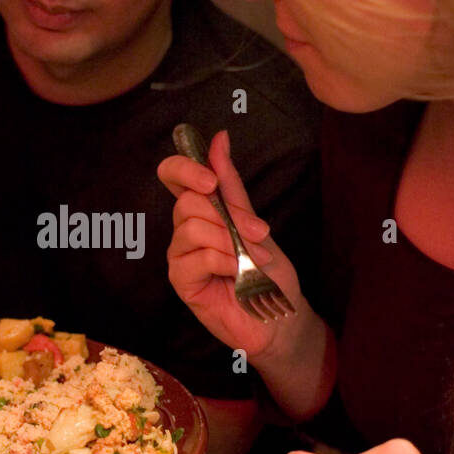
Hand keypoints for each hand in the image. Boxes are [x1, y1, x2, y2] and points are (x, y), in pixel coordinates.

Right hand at [157, 128, 302, 361]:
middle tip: (256, 233)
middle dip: (227, 215)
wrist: (280, 315)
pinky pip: (195, 257)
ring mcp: (181, 256)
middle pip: (187, 202)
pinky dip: (223, 261)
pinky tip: (237, 274)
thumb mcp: (254, 221)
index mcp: (202, 211)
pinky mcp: (182, 281)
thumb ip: (231, 184)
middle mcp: (186, 231)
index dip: (184, 168)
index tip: (210, 178)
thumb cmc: (269, 272)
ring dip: (229, 241)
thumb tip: (219, 138)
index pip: (173, 175)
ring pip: (191, 227)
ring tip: (251, 260)